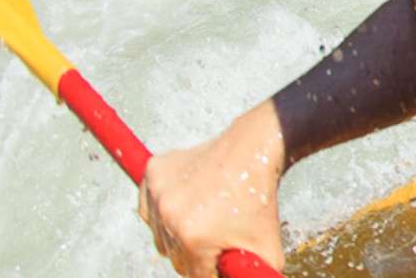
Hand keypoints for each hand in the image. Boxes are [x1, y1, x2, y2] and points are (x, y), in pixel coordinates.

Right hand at [138, 106, 287, 277]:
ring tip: (207, 214)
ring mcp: (158, 193)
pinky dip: (164, 211)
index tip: (223, 258)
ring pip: (160, 234)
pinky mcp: (152, 174)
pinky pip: (149, 209)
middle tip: (217, 234)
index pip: (194, 275)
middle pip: (175, 256)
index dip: (212, 268)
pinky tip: (190, 199)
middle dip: (196, 252)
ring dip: (179, 232)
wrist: (254, 150)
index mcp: (193, 238)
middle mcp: (170, 216)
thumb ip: (257, 276)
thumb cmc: (260, 197)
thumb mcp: (266, 247)